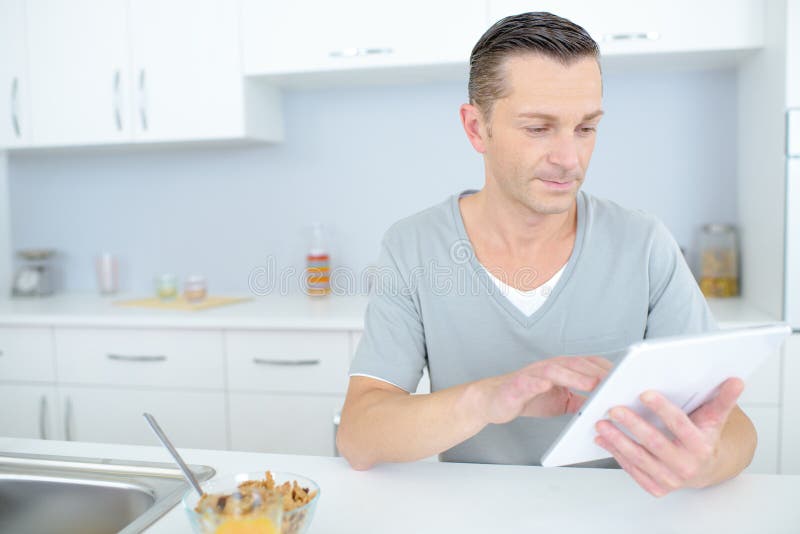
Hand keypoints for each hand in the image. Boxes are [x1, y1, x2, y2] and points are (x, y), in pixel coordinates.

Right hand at [479, 356, 612, 424]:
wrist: (494, 400)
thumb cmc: (528, 398)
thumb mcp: (562, 401)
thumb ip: (582, 400)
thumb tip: (606, 406)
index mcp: (562, 370)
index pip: (588, 364)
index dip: (607, 369)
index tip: (627, 377)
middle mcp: (549, 367)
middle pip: (576, 363)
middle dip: (597, 370)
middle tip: (617, 380)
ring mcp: (533, 375)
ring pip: (555, 370)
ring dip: (574, 375)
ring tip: (591, 383)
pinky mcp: (517, 385)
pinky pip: (528, 383)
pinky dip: (538, 383)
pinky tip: (547, 386)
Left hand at [594, 377, 744, 496]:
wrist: (705, 469)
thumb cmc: (704, 438)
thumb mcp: (715, 418)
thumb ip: (723, 399)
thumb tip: (736, 380)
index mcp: (701, 446)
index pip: (680, 425)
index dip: (663, 409)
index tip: (644, 394)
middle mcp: (686, 465)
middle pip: (655, 443)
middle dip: (632, 425)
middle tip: (613, 409)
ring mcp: (671, 479)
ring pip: (640, 459)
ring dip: (618, 440)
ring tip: (601, 424)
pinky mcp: (657, 487)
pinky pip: (633, 470)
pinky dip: (616, 454)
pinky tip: (603, 439)